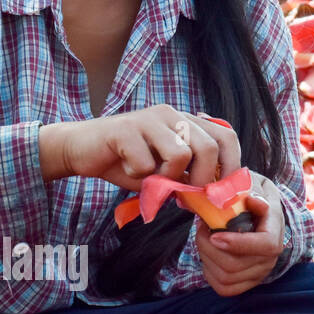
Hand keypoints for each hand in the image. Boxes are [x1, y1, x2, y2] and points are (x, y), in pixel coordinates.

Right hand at [38, 106, 240, 189]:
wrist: (82, 150)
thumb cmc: (125, 162)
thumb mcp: (163, 173)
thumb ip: (187, 179)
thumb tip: (214, 198)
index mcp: (184, 121)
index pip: (226, 137)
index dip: (231, 166)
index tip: (221, 192)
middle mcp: (171, 114)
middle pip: (208, 147)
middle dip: (201, 181)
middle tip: (183, 196)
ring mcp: (149, 119)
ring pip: (180, 155)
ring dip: (165, 177)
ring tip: (148, 176)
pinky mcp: (126, 129)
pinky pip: (146, 164)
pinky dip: (137, 177)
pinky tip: (125, 168)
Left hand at [196, 174, 284, 295]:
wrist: (256, 212)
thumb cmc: (251, 196)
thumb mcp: (254, 185)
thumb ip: (254, 191)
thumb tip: (252, 201)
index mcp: (275, 232)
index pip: (265, 246)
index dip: (237, 243)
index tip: (215, 235)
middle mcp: (270, 258)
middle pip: (234, 265)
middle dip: (208, 247)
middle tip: (201, 228)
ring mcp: (258, 274)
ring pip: (225, 277)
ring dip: (205, 257)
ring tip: (204, 237)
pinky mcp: (245, 284)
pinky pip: (222, 287)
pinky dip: (209, 271)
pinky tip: (208, 253)